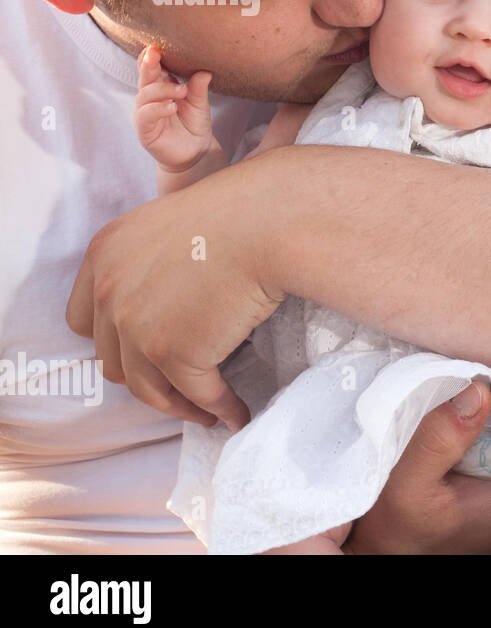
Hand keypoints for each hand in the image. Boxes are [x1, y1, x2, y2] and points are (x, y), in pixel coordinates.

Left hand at [65, 160, 283, 431]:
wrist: (268, 223)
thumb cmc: (240, 213)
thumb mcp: (173, 227)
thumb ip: (153, 261)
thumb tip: (172, 301)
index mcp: (104, 254)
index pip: (84, 319)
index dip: (114, 340)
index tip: (142, 350)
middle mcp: (109, 292)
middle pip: (114, 359)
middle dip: (145, 375)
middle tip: (177, 384)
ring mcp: (137, 327)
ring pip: (148, 388)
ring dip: (178, 403)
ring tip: (205, 408)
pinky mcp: (175, 353)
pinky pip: (197, 393)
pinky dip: (219, 408)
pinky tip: (236, 413)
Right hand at [133, 45, 216, 171]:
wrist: (195, 153)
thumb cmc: (194, 125)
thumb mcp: (200, 105)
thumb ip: (199, 89)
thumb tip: (205, 71)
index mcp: (162, 86)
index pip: (152, 68)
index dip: (151, 57)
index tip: (156, 46)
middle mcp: (150, 98)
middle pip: (144, 77)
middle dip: (148, 64)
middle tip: (155, 53)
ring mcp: (145, 113)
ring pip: (145, 95)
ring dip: (162, 90)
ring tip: (181, 91)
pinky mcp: (144, 130)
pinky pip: (146, 115)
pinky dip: (158, 109)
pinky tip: (171, 107)